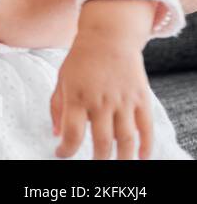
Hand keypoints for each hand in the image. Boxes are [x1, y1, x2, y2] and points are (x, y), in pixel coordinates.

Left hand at [51, 0, 156, 158]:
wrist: (108, 37)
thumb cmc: (80, 60)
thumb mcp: (61, 80)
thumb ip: (56, 107)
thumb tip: (56, 135)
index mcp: (77, 97)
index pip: (72, 133)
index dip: (66, 150)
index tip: (61, 155)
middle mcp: (100, 101)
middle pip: (102, 142)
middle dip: (98, 160)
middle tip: (94, 165)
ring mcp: (122, 101)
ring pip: (126, 139)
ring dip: (123, 158)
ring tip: (118, 166)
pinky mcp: (141, 98)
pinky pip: (146, 128)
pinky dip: (146, 146)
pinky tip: (142, 157)